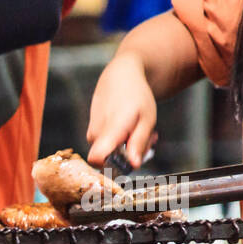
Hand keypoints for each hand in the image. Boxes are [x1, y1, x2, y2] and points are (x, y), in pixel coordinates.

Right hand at [86, 51, 157, 167]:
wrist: (119, 76)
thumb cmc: (136, 96)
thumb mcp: (147, 119)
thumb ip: (139, 143)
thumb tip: (133, 165)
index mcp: (110, 130)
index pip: (96, 159)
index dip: (110, 167)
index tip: (128, 161)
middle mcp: (96, 134)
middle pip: (110, 160)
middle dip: (131, 155)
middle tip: (150, 138)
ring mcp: (92, 133)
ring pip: (110, 153)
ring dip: (129, 146)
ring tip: (142, 129)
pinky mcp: (93, 132)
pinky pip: (107, 145)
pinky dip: (122, 140)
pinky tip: (132, 127)